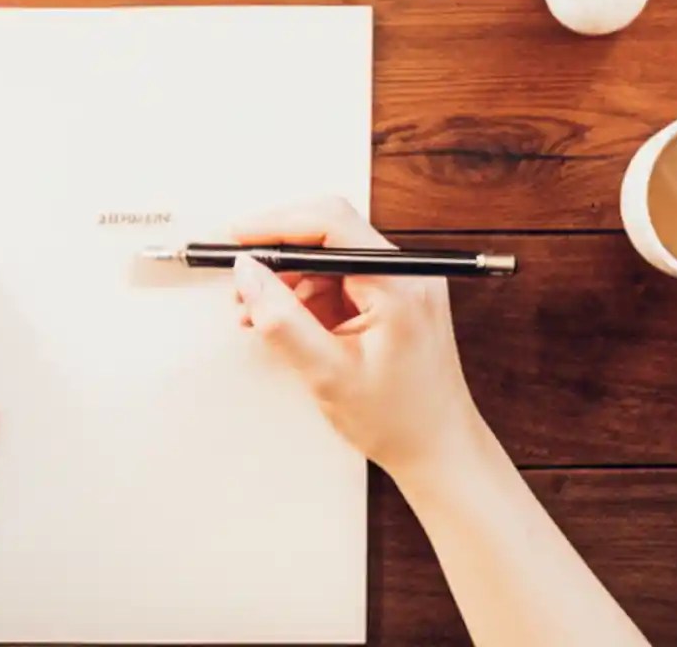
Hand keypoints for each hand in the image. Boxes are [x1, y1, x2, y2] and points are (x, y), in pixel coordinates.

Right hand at [230, 197, 484, 481]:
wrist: (439, 451)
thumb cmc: (398, 421)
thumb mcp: (327, 373)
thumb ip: (281, 320)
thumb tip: (246, 273)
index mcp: (399, 285)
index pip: (331, 224)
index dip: (276, 224)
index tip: (237, 238)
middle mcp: (407, 274)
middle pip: (329, 233)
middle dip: (278, 254)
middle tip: (241, 283)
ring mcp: (403, 285)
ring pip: (329, 259)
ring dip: (288, 280)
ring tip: (256, 314)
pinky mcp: (394, 299)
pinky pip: (340, 281)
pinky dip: (307, 297)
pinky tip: (284, 322)